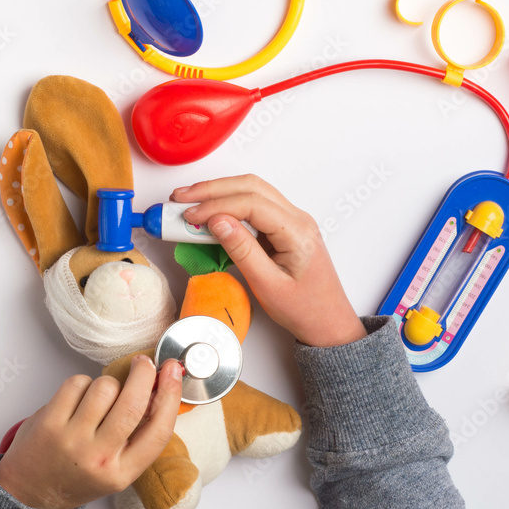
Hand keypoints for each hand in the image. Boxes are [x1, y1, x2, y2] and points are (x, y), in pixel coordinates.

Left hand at [0, 355, 183, 508]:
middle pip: (133, 403)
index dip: (171, 395)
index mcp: (122, 473)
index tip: (173, 372)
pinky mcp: (49, 422)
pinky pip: (77, 383)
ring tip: (101, 396)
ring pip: (105, 387)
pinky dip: (82, 383)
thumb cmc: (78, 475)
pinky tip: (79, 398)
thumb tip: (162, 387)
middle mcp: (98, 458)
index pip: (159, 430)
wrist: (32, 492)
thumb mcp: (118, 468)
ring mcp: (72, 439)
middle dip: (144, 373)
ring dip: (108, 383)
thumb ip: (140, 434)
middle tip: (144, 363)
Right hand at [174, 175, 365, 347]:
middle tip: (180, 198)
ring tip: (189, 202)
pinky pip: (254, 206)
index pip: (252, 203)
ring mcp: (291, 220)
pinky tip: (209, 214)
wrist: (327, 321)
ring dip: (219, 193)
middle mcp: (297, 219)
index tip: (190, 216)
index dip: (216, 205)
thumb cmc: (304, 308)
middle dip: (212, 189)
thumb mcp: (268, 285)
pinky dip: (228, 205)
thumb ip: (242, 251)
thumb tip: (217, 222)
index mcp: (297, 232)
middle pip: (251, 187)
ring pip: (252, 191)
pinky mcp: (283, 227)